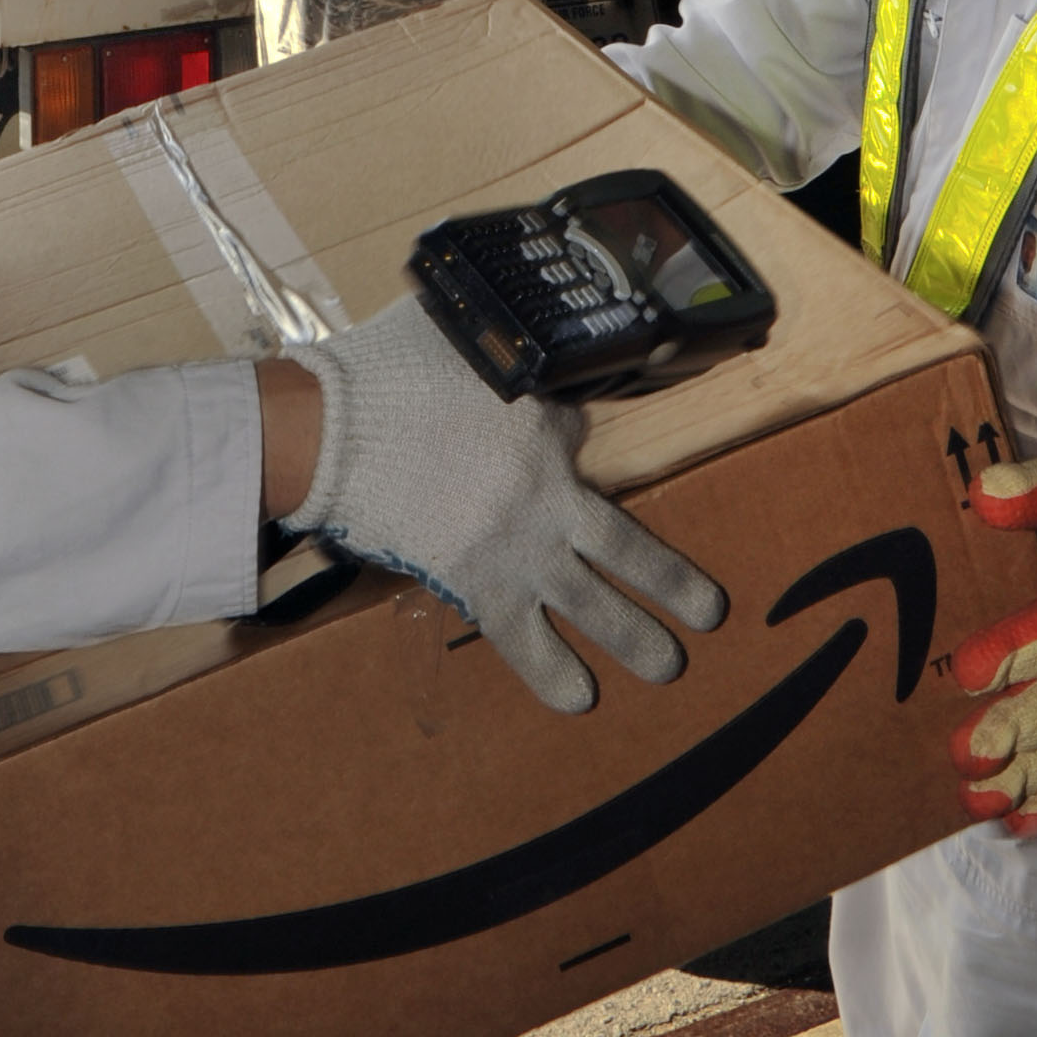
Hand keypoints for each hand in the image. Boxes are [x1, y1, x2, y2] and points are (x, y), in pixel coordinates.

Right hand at [287, 297, 723, 713]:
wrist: (327, 433)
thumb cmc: (385, 373)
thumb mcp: (458, 336)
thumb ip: (497, 353)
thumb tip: (515, 347)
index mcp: (543, 425)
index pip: (576, 435)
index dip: (564, 439)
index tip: (555, 442)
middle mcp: (545, 494)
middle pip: (626, 544)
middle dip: (670, 583)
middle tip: (709, 614)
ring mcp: (515, 546)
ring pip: (593, 601)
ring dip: (635, 637)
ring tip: (669, 668)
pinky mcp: (475, 581)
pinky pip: (521, 637)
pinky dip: (549, 670)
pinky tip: (580, 700)